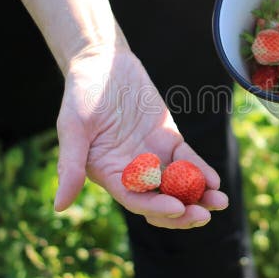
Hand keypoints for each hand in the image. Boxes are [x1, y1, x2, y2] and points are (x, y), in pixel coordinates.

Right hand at [52, 42, 228, 227]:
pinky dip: (201, 171)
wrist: (101, 62)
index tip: (177, 208)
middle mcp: (132, 171)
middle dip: (182, 212)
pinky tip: (214, 180)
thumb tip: (59, 206)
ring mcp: (152, 156)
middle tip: (203, 215)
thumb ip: (70, 166)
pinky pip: (187, 160)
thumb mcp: (72, 128)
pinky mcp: (168, 139)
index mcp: (108, 173)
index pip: (135, 199)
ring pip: (178, 184)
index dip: (156, 208)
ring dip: (199, 196)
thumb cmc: (81, 93)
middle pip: (160, 200)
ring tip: (220, 201)